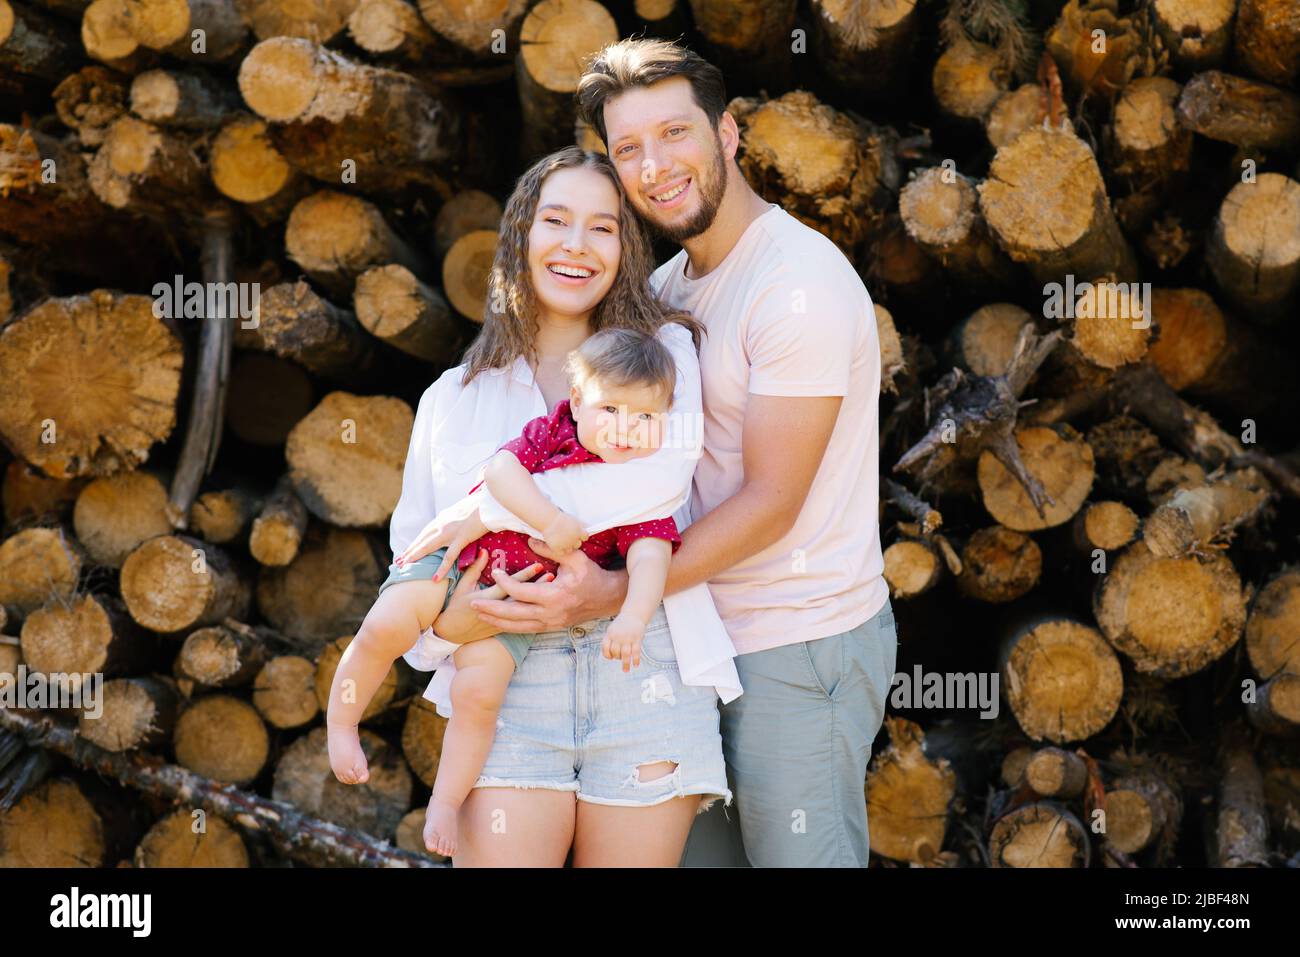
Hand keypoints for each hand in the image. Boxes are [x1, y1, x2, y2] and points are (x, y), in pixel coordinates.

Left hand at [394, 500, 489, 583]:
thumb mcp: (460, 510)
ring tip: (405, 566)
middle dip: (409, 551)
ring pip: (428, 547)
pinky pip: (449, 556)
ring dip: (415, 557)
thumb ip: (452, 517)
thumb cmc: (479, 505)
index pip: (424, 533)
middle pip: (421, 540)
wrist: (489, 502)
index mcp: (442, 518)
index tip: (407, 551)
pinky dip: (441, 568)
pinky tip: (435, 578)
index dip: (415, 543)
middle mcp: (442, 524)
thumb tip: (449, 519)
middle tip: (398, 561)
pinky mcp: (461, 538)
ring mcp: (450, 532)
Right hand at [433, 547, 551, 644]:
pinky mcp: (503, 629)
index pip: (510, 586)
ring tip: (553, 586)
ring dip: (539, 598)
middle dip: (538, 586)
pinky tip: (546, 603)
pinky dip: (534, 611)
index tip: (538, 565)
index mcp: (486, 598)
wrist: (451, 633)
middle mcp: (497, 611)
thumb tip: (485, 552)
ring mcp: (502, 622)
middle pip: (522, 597)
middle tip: (552, 574)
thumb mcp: (463, 585)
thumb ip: (474, 569)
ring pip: (525, 610)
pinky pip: (522, 621)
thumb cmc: (455, 606)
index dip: (525, 575)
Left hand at [470, 538, 627, 633]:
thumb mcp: (575, 557)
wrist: (607, 598)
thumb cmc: (591, 575)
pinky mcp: (551, 627)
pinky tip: (498, 622)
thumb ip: (552, 549)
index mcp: (555, 596)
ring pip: (518, 626)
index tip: (494, 573)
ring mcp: (551, 623)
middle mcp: (550, 613)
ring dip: (497, 621)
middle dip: (492, 609)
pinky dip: (510, 626)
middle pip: (514, 614)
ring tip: (480, 614)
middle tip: (473, 603)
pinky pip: (526, 629)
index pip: (522, 591)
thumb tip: (530, 539)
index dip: (505, 582)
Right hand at [541, 510, 586, 554]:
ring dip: (567, 547)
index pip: (585, 537)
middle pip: (578, 544)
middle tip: (567, 537)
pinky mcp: (558, 548)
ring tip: (561, 540)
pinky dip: (559, 550)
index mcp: (579, 531)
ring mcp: (566, 544)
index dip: (581, 536)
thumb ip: (581, 525)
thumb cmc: (560, 518)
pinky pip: (561, 552)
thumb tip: (588, 527)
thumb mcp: (573, 519)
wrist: (548, 519)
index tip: (577, 535)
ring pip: (570, 550)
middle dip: (574, 542)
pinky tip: (556, 544)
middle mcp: (574, 539)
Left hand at [601, 613, 644, 671]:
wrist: (634, 614)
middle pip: (615, 651)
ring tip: (626, 670)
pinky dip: (635, 659)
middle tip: (621, 659)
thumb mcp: (612, 629)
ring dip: (625, 664)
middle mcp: (618, 636)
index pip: (604, 647)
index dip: (607, 654)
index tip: (611, 658)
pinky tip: (636, 665)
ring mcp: (628, 637)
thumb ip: (610, 641)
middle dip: (617, 657)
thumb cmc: (621, 624)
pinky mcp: (637, 638)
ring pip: (625, 653)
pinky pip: (636, 651)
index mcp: (610, 634)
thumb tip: (609, 656)